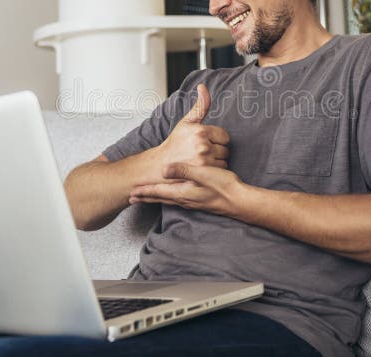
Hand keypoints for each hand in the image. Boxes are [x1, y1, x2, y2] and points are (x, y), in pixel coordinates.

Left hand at [129, 162, 247, 217]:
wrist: (240, 201)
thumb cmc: (223, 187)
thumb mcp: (203, 175)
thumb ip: (184, 171)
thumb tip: (164, 169)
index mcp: (182, 193)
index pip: (158, 193)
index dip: (144, 192)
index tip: (131, 192)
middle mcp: (184, 199)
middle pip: (160, 198)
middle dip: (146, 197)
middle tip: (132, 197)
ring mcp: (192, 201)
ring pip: (168, 199)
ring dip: (155, 197)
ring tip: (146, 196)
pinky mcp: (198, 200)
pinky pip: (177, 199)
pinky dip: (167, 197)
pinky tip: (171, 195)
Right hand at [156, 83, 229, 168]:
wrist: (162, 164)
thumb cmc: (176, 142)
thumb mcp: (187, 122)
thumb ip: (200, 105)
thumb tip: (203, 86)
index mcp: (201, 131)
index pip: (224, 136)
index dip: (216, 139)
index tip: (205, 142)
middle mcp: (203, 146)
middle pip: (225, 149)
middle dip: (216, 150)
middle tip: (201, 152)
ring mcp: (204, 161)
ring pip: (224, 160)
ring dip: (216, 161)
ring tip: (202, 160)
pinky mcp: (203, 174)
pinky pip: (219, 171)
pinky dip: (214, 171)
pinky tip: (203, 168)